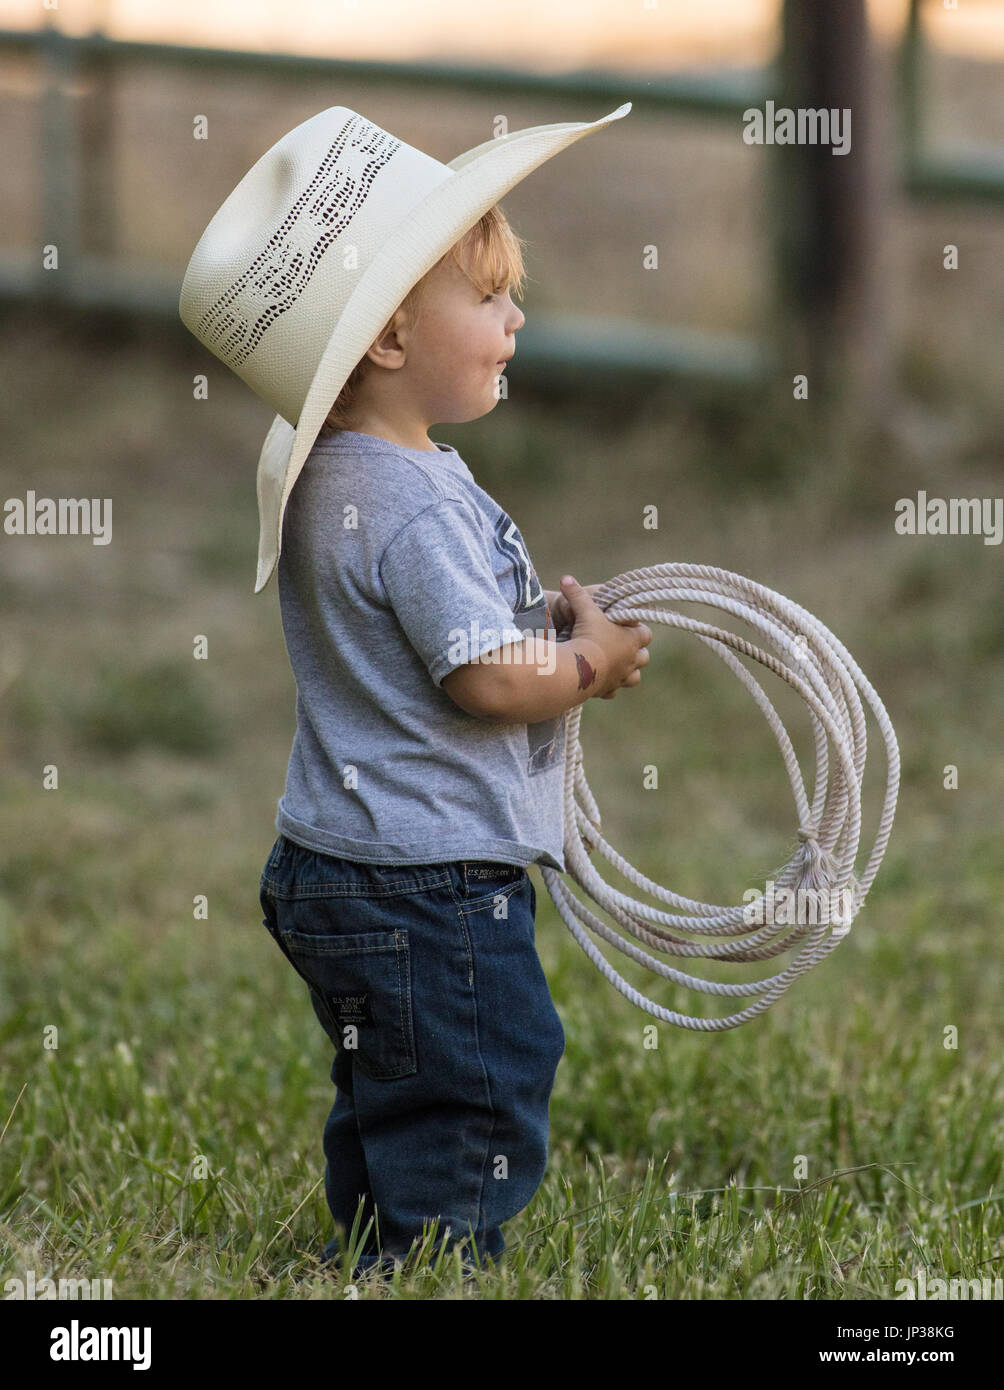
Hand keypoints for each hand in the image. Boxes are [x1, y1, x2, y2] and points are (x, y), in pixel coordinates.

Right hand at [559, 575, 651, 699]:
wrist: (576, 669)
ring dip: (626, 671)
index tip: (626, 625)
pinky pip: (613, 691)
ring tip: (614, 664)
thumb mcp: (583, 611)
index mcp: (632, 640)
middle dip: (635, 652)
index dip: (637, 629)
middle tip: (619, 644)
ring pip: (634, 677)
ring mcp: (620, 678)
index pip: (646, 634)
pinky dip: (608, 686)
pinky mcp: (606, 691)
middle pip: (644, 657)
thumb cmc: (586, 636)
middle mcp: (630, 661)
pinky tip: (599, 679)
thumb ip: (576, 594)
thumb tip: (565, 577)